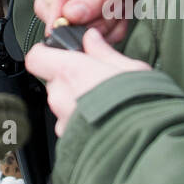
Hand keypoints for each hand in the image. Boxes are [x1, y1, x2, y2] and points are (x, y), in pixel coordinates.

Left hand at [25, 28, 150, 136]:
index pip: (36, 57)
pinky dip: (81, 121)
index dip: (45, 53)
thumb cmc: (141, 105)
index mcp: (71, 72)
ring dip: (76, 101)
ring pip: (62, 104)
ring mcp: (63, 121)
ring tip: (104, 103)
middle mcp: (61, 97)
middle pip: (54, 81)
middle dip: (70, 79)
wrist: (147, 144)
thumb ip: (103, 52)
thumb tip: (91, 38)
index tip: (58, 52)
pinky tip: (103, 121)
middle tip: (95, 80)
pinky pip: (69, 125)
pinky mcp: (70, 141)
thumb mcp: (130, 68)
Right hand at [30, 0, 154, 44]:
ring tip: (121, 12)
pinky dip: (104, 30)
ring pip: (67, 21)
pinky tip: (120, 17)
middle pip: (48, 4)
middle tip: (105, 20)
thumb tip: (70, 16)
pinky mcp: (78, 8)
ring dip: (96, 25)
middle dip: (78, 19)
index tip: (67, 21)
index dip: (52, 3)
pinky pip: (83, 29)